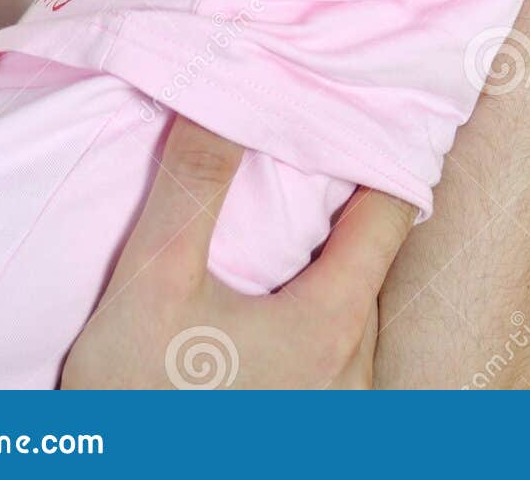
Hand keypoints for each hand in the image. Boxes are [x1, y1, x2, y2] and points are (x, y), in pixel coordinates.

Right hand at [60, 116, 415, 389]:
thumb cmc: (139, 401)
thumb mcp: (154, 280)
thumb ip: (193, 183)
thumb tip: (219, 93)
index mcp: (333, 325)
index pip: (390, 211)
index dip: (376, 154)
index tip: (352, 112)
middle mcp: (355, 374)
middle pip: (368, 260)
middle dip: (340, 211)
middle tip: (305, 157)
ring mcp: (340, 412)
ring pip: (350, 310)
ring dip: (323, 270)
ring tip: (281, 229)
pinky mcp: (313, 435)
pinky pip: (332, 356)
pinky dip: (310, 317)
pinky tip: (265, 306)